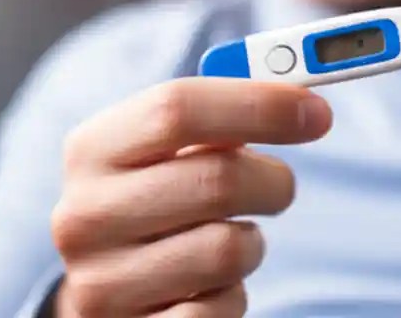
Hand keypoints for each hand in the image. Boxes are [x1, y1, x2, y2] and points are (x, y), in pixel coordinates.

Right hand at [50, 78, 332, 316]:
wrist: (106, 289)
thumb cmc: (156, 203)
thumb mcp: (164, 155)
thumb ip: (218, 120)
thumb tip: (300, 103)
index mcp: (91, 150)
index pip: (176, 107)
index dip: (259, 105)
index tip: (317, 113)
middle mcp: (84, 214)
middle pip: (216, 178)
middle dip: (272, 180)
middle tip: (279, 186)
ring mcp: (100, 282)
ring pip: (228, 249)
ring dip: (250, 244)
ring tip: (225, 242)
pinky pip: (219, 309)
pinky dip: (231, 296)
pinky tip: (205, 288)